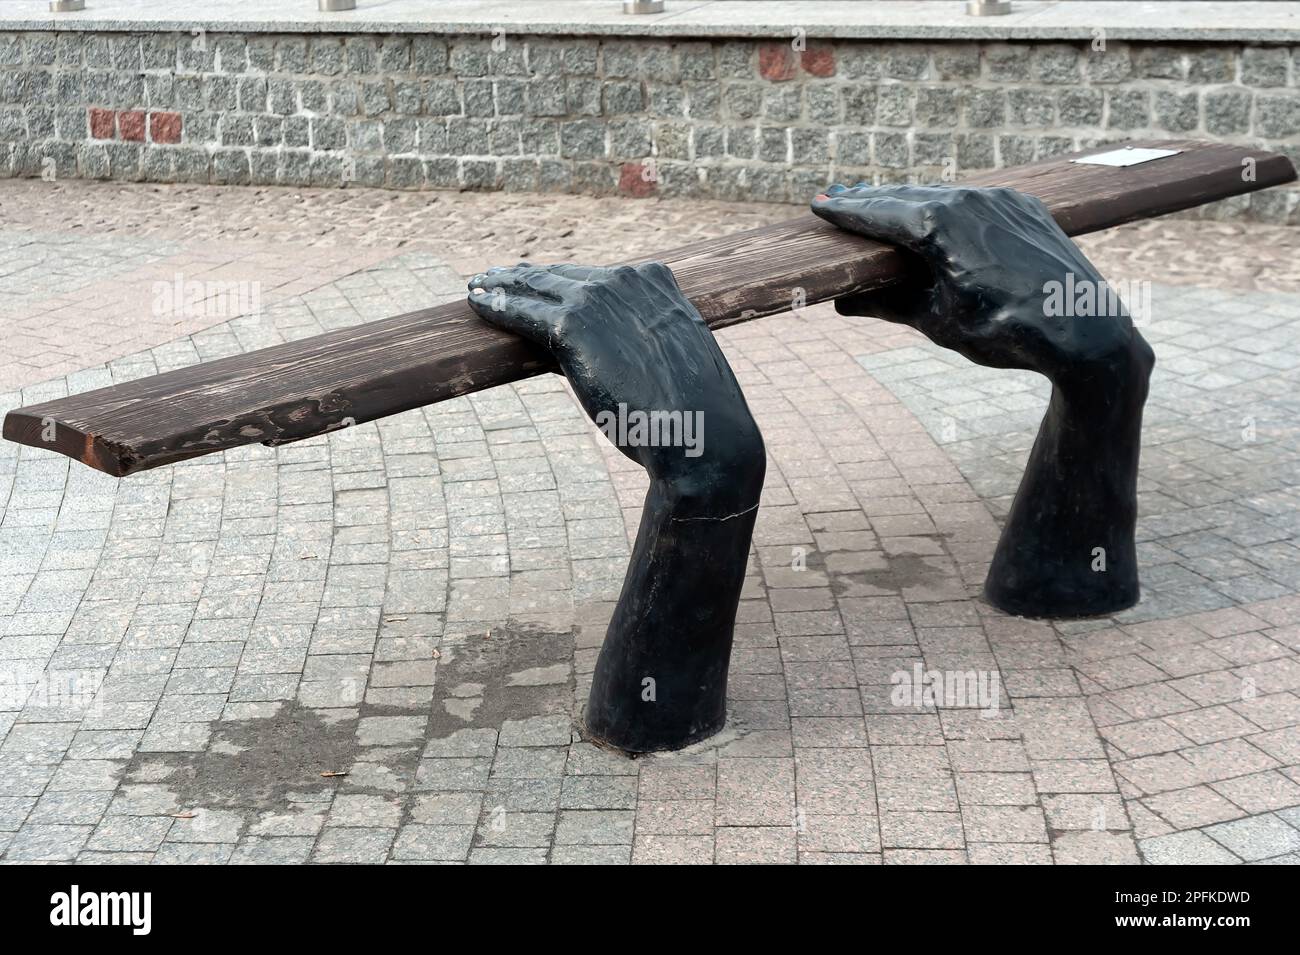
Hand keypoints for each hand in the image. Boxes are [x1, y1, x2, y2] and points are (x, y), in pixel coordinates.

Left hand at [467, 261, 766, 750]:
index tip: (539, 279)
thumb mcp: (678, 366)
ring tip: (478, 290)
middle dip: (528, 279)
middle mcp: (629, 278)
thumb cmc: (695, 415)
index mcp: (660, 282)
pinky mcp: (574, 323)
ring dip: (504, 287)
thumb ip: (652, 347)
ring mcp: (601, 296)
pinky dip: (497, 306)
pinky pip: (524, 311)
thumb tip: (629, 361)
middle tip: (495, 280)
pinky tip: (479, 304)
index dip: (562, 280)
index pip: (598, 276)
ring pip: (538, 288)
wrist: (702, 435)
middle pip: (564, 277)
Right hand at [811, 184, 1152, 387]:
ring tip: (879, 203)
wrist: (1085, 332)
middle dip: (869, 199)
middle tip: (836, 194)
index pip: (879, 215)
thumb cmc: (1005, 332)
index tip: (819, 204)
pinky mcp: (1024, 208)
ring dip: (906, 201)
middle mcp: (968, 201)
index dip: (846, 212)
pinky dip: (944, 206)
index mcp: (939, 226)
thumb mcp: (936, 322)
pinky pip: (972, 202)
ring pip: (940, 196)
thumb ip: (889, 305)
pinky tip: (933, 212)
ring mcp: (1000, 200)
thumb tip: (844, 301)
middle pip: (905, 198)